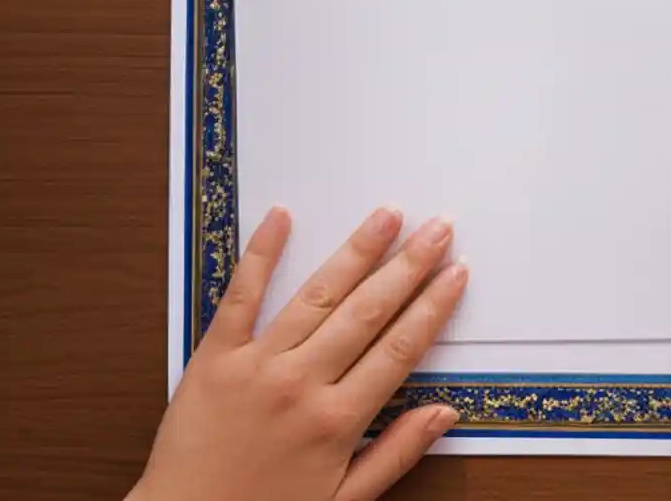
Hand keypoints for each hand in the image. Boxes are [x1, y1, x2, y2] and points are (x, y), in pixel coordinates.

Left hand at [130, 206, 468, 500]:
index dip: (434, 306)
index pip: (400, 347)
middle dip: (409, 265)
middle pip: (368, 311)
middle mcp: (300, 384)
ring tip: (387, 216)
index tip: (457, 273)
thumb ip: (396, 454)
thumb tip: (444, 413)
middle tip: (437, 229)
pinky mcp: (213, 358)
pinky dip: (260, 254)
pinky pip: (240, 296)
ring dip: (357, 251)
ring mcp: (256, 365)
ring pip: (318, 295)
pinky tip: (281, 218)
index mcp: (336, 422)